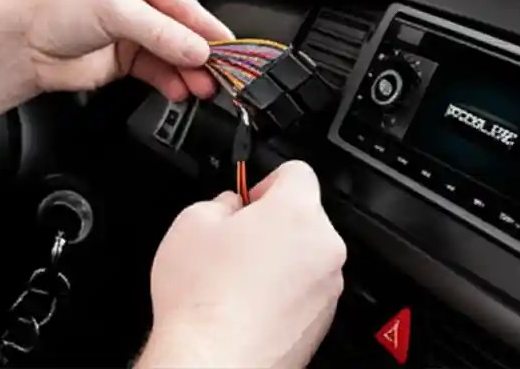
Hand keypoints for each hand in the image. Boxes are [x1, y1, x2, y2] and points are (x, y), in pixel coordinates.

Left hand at [0, 0, 232, 100]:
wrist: (17, 44)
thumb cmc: (52, 7)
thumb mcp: (114, 10)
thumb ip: (161, 33)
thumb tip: (197, 49)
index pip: (182, 1)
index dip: (205, 25)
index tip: (228, 46)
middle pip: (179, 29)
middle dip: (199, 53)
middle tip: (220, 72)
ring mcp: (129, 31)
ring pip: (170, 53)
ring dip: (187, 71)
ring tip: (202, 87)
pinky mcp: (121, 59)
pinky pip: (155, 71)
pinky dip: (169, 81)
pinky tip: (180, 90)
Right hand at [137, 161, 346, 368]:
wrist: (214, 361)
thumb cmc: (203, 299)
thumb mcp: (192, 222)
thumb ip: (221, 201)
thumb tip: (231, 207)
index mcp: (296, 213)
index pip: (297, 171)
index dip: (265, 182)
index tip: (247, 201)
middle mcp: (323, 248)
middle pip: (303, 216)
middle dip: (271, 224)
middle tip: (233, 243)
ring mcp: (327, 287)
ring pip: (305, 255)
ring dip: (278, 259)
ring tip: (237, 280)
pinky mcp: (322, 321)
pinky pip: (305, 291)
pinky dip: (283, 293)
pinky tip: (248, 305)